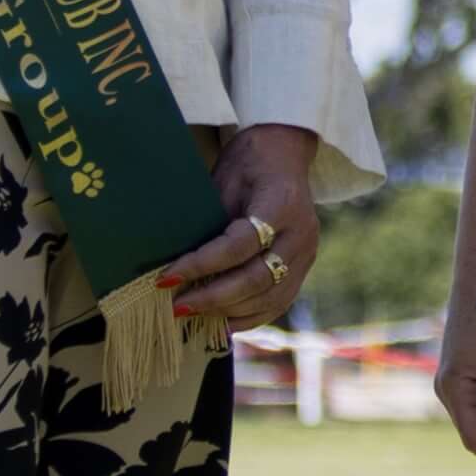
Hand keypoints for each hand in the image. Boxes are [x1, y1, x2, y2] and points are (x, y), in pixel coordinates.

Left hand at [161, 124, 321, 322]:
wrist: (284, 153)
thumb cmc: (247, 163)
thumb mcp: (223, 182)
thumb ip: (211, 223)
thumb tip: (177, 264)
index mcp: (281, 204)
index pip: (238, 246)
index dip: (202, 265)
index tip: (167, 277)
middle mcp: (300, 235)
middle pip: (256, 279)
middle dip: (213, 297)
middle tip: (177, 306)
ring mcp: (307, 255)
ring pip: (269, 297)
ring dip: (228, 311)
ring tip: (192, 315)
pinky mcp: (305, 268)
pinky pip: (278, 302)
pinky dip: (248, 317)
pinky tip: (221, 322)